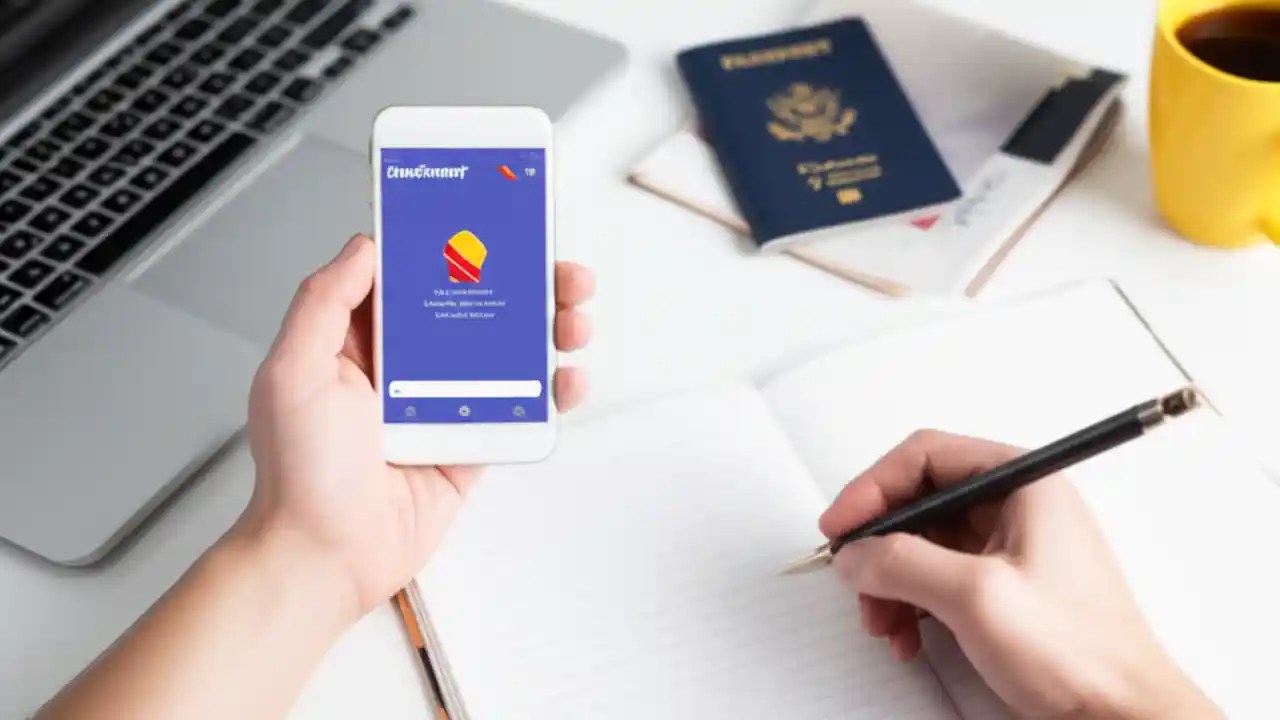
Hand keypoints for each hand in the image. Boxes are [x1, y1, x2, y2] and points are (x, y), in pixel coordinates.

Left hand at [238, 234, 593, 622]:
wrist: (325, 559)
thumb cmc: (300, 477)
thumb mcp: (293, 372)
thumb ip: (324, 302)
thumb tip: (365, 246)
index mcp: (359, 339)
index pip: (415, 273)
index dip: (455, 244)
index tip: (492, 221)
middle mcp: (404, 364)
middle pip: (475, 305)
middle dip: (522, 281)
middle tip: (554, 270)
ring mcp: (442, 401)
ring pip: (506, 349)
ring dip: (547, 327)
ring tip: (572, 318)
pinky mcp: (470, 440)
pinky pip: (519, 405)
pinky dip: (551, 390)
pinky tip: (565, 378)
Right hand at [820, 430, 1220, 719]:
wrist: (1123, 716)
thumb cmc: (1079, 654)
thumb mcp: (976, 597)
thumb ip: (903, 563)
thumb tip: (854, 553)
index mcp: (1025, 484)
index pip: (926, 457)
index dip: (872, 487)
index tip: (840, 525)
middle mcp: (1018, 506)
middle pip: (919, 501)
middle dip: (879, 545)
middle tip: (853, 577)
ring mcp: (1011, 548)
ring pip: (923, 543)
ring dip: (890, 581)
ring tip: (882, 621)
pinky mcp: (1004, 587)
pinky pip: (938, 578)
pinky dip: (910, 603)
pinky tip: (906, 636)